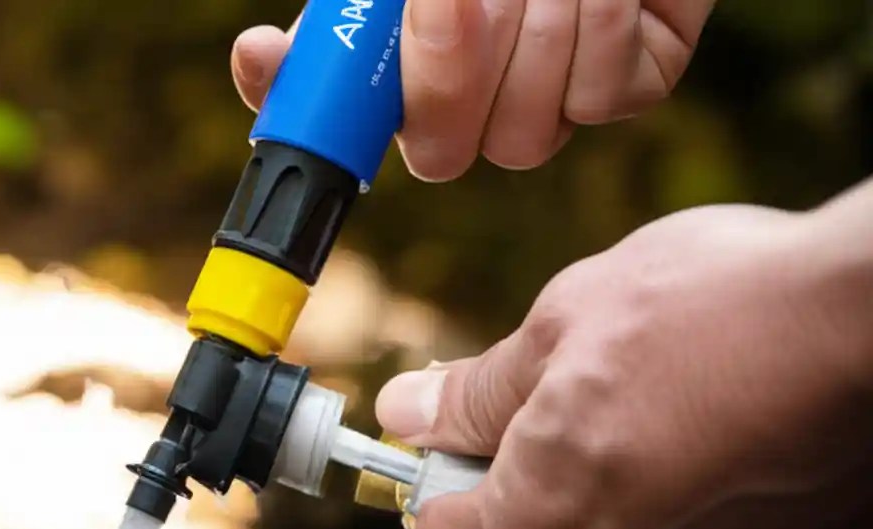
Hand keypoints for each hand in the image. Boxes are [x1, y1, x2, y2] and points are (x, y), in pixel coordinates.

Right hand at [232, 0, 714, 180]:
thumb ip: (355, 5)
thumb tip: (260, 53)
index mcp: (404, 71)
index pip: (336, 137)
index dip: (320, 126)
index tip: (295, 60)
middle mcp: (468, 107)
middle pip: (439, 156)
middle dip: (450, 73)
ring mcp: (548, 105)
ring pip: (525, 138)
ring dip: (534, 33)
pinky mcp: (626, 87)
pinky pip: (601, 97)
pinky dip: (598, 27)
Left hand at [375, 184, 872, 528]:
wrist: (870, 321)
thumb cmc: (714, 309)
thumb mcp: (561, 324)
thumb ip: (476, 392)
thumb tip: (410, 413)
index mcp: (545, 521)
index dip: (439, 496)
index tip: (457, 448)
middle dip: (518, 505)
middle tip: (544, 425)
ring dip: (599, 499)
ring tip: (634, 404)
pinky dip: (674, 504)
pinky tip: (696, 428)